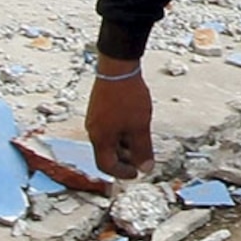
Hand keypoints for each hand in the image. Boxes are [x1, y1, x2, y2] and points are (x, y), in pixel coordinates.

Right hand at [87, 62, 156, 176]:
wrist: (117, 67)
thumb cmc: (127, 97)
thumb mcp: (140, 127)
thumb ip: (142, 150)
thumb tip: (146, 169)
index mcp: (100, 138)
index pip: (106, 166)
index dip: (122, 173)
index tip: (137, 173)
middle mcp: (93, 130)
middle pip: (106, 153)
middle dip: (124, 159)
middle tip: (141, 158)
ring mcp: (95, 118)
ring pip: (109, 140)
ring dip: (124, 145)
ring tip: (141, 140)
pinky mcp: (99, 107)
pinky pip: (109, 127)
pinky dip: (121, 132)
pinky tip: (135, 124)